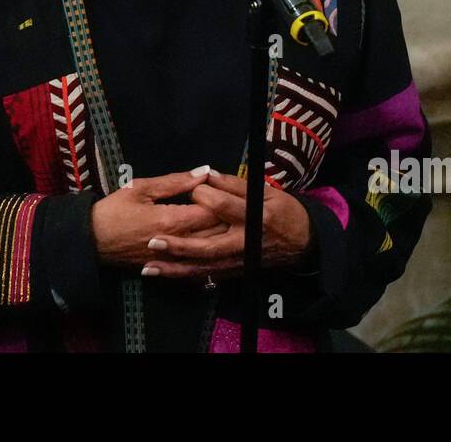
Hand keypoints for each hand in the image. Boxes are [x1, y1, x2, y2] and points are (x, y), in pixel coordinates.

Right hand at [90, 169, 225, 266]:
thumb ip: (176, 181)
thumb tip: (204, 171)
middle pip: (214, 233)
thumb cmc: (114, 210)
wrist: (90, 241)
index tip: (222, 188)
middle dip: (225, 217)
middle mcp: (176, 243)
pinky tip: (210, 242)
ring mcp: (172, 259)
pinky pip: (195, 263)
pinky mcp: (167, 269)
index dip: (221, 198)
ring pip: (208, 250)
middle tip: (228, 203)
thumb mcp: (141, 188)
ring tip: (223, 220)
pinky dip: (206, 252)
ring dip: (219, 235)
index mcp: (171, 220)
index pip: (211, 211)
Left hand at [141, 170, 312, 280]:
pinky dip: (185, 277)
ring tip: (149, 265)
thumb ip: (234, 184)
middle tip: (153, 240)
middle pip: (208, 246)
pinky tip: (165, 274)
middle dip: (179, 246)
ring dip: (175, 268)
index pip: (223, 207)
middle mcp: (243, 243)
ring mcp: (238, 261)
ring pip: (203, 267)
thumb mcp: (264, 191)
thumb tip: (206, 174)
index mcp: (253, 218)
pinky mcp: (235, 271)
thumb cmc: (283, 211)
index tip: (193, 186)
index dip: (204, 195)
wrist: (301, 242)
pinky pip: (207, 276)